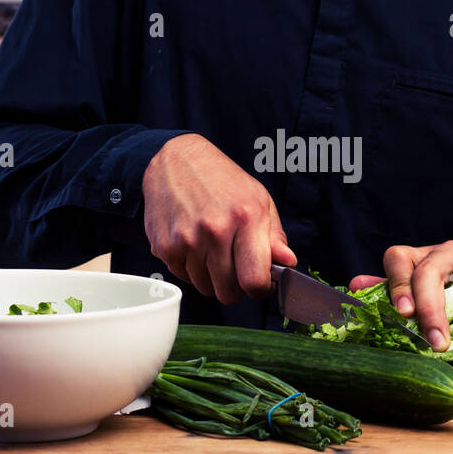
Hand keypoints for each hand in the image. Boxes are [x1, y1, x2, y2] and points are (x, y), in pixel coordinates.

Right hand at [143, 133, 295, 303]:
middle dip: (235, 287)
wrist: (176, 161)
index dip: (259, 289)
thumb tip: (287, 262)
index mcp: (246, 217)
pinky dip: (190, 269)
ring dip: (211, 277)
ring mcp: (187, 239)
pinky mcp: (165, 246)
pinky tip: (193, 245)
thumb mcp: (258, 199)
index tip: (257, 283)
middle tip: (234, 268)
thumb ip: (274, 236)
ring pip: (205, 288)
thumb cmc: (221, 180)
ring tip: (212, 250)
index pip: (254, 281)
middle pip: (228, 292)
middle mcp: (215, 230)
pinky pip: (183, 277)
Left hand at [349, 234, 452, 350]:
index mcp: (422, 259)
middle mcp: (446, 249)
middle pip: (431, 270)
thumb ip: (395, 290)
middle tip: (439, 343)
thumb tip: (353, 287)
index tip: (404, 314)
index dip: (397, 284)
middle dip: (434, 309)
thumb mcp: (430, 289)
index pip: (399, 259)